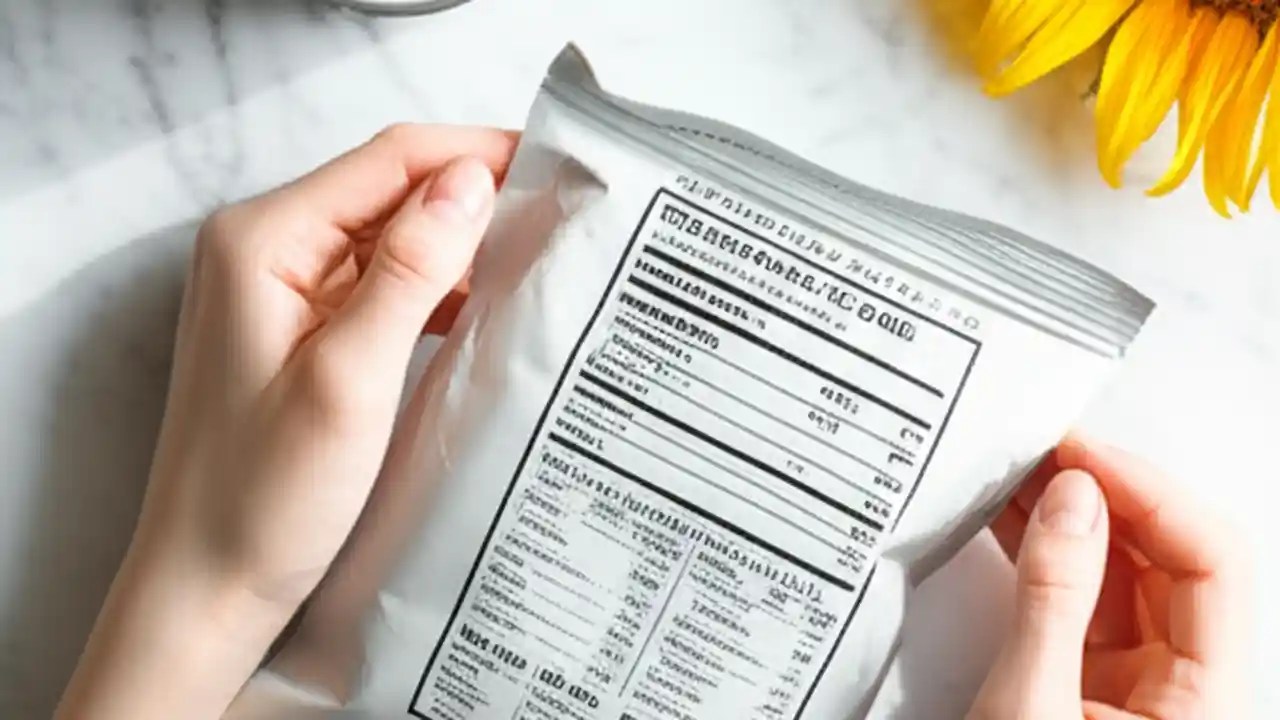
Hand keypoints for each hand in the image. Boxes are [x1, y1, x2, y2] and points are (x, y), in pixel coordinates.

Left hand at [55, 124, 518, 719]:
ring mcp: (277, 289)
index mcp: (262, 240)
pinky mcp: (295, 329)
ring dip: (456, 244)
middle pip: (388, 190)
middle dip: (473, 196)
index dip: (476, 153)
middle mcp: (263, 248)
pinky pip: (375, 282)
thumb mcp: (349, 378)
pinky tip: (478, 309)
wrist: (206, 586)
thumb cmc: (264, 496)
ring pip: (387, 236)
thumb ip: (408, 271)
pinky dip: (429, 287)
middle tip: (560, 217)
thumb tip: (471, 179)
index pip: (389, 160)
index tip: (557, 166)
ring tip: (534, 260)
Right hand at [969, 437, 1250, 718]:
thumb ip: (1052, 602)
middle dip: (1106, 496)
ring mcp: (1139, 693)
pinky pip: (1082, 604)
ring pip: (1124, 578)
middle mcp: (1185, 693)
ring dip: (1072, 519)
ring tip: (1023, 475)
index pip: (1213, 564)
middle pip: (1171, 562)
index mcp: (1206, 704)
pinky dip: (1049, 558)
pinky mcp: (1092, 693)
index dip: (1151, 496)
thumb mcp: (1029, 708)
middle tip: (1048, 454)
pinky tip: (1016, 522)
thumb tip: (1070, 503)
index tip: (1083, 459)